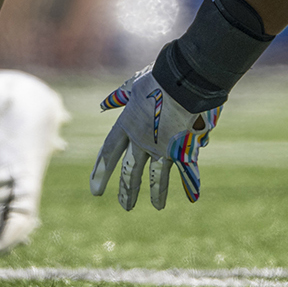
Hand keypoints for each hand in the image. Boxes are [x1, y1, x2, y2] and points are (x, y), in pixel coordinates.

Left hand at [88, 68, 221, 209]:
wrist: (182, 82)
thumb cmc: (158, 79)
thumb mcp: (134, 86)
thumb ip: (119, 97)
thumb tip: (103, 105)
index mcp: (127, 125)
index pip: (109, 153)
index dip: (101, 172)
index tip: (95, 190)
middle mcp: (142, 141)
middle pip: (130, 170)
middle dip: (127, 190)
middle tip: (125, 206)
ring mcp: (163, 148)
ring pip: (156, 176)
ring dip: (156, 193)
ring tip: (157, 206)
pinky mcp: (183, 149)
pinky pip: (188, 170)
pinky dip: (191, 183)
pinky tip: (193, 198)